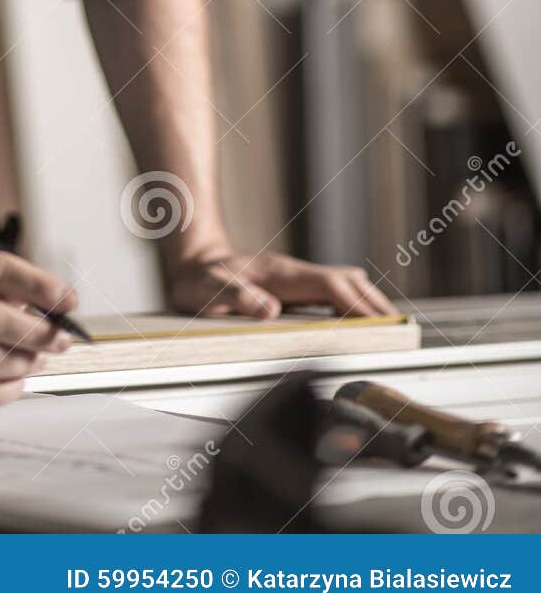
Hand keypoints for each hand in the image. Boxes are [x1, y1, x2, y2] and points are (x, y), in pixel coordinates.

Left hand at [169, 245, 395, 320]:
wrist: (194, 261)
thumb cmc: (200, 279)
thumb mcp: (209, 291)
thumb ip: (237, 298)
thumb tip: (270, 311)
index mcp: (280, 274)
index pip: (329, 285)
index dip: (355, 304)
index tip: (378, 323)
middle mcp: (294, 272)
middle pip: (347, 281)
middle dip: (374, 304)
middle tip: (398, 331)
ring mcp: (297, 277)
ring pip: (345, 282)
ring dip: (367, 302)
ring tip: (388, 329)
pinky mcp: (295, 285)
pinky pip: (333, 290)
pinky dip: (353, 303)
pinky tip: (359, 322)